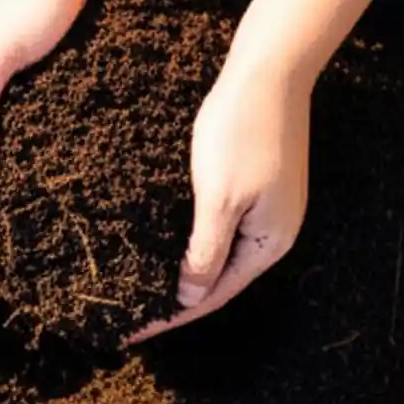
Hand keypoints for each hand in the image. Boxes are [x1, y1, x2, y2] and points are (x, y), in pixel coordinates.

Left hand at [128, 50, 314, 342]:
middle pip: (218, 279)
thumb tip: (191, 297)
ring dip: (182, 269)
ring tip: (141, 286)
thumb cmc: (242, 131)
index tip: (130, 332)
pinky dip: (192, 240)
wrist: (271, 71)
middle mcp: (274, 233)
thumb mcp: (218, 198)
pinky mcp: (258, 184)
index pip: (212, 296)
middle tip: (129, 315)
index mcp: (268, 243)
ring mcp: (269, 208)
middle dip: (175, 298)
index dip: (170, 316)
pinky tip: (165, 242)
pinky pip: (221, 226)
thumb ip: (205, 252)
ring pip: (218, 252)